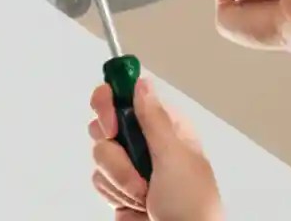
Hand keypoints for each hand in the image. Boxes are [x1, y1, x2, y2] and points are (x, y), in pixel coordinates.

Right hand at [88, 77, 221, 220]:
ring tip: (144, 193)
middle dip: (115, 148)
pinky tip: (135, 203)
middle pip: (106, 121)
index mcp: (166, 127)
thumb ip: (154, 120)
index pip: (128, 95)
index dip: (111, 101)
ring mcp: (131, 165)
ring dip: (120, 177)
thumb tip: (141, 84)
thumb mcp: (175, 156)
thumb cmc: (192, 206)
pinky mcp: (117, 187)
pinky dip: (114, 192)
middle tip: (133, 161)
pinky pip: (98, 178)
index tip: (111, 121)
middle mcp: (147, 142)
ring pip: (100, 153)